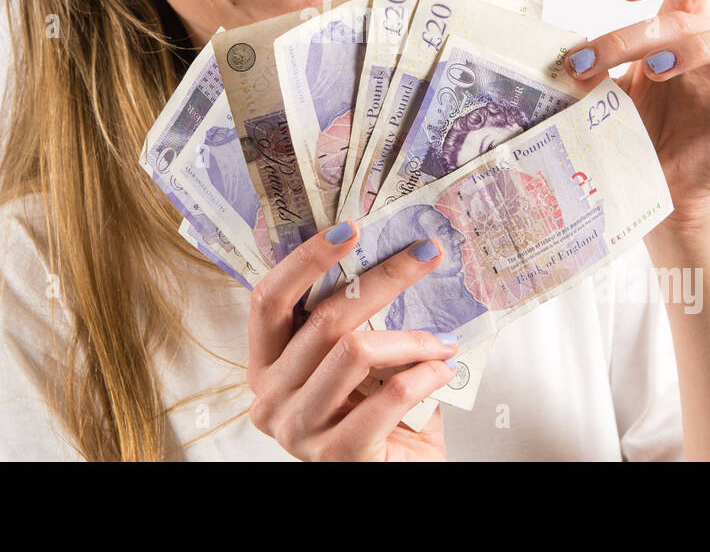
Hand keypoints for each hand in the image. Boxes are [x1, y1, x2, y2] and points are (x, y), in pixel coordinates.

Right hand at [247, 222, 458, 460]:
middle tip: (426, 254)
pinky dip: (426, 374)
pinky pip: (389, 395)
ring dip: (412, 337)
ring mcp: (298, 430)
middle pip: (323, 319)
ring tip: (442, 339)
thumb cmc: (379, 419)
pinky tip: (444, 368)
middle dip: (383, 279)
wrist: (397, 480)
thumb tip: (395, 254)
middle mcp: (270, 398)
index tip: (351, 228)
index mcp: (265, 366)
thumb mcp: (355, 366)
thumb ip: (355, 323)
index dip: (306, 259)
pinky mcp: (336, 456)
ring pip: (356, 351)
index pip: (268, 299)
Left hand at [563, 0, 709, 228]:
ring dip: (697, 46)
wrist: (655, 188)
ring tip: (653, 71)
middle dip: (638, 32)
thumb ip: (586, 70)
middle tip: (592, 62)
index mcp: (681, 29)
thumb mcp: (604, 96)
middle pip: (693, 15)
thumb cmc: (635, 131)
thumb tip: (548, 55)